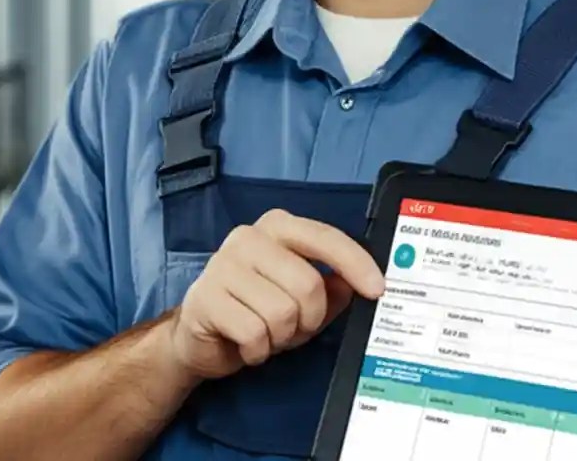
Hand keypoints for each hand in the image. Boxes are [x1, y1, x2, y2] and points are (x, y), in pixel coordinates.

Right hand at [170, 209, 384, 379]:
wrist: (199, 337)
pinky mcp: (205, 297)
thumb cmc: (256, 312)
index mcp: (278, 228)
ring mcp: (222, 264)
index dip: (356, 264)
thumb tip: (354, 285)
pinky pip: (254, 333)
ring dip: (282, 337)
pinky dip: (258, 350)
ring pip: (282, 312)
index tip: (377, 290)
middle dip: (309, 319)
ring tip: (266, 334)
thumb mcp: (302, 301)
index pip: (324, 237)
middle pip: (308, 284)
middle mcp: (249, 237)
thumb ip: (331, 290)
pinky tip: (247, 345)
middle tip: (293, 328)